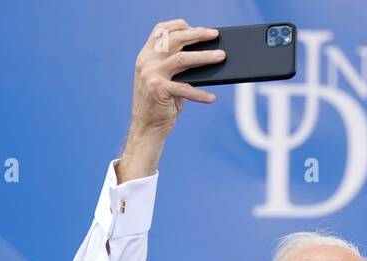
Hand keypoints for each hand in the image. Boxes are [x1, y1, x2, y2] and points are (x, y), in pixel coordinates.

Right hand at [118, 20, 224, 181]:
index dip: (179, 25)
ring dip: (204, 57)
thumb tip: (206, 55)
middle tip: (215, 35)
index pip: (161, 30)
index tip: (197, 27)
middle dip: (197, 34)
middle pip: (174, 39)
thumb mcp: (165, 79)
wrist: (145, 128)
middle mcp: (146, 61)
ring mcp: (151, 74)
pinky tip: (212, 98)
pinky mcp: (158, 90)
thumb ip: (176, 66)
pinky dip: (200, 94)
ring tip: (221, 57)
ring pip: (182, 58)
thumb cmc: (160, 103)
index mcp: (146, 55)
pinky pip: (185, 89)